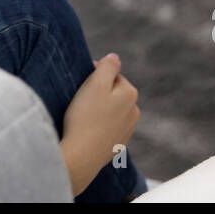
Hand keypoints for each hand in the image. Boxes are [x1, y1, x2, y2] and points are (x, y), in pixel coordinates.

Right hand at [59, 52, 140, 195]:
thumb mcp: (95, 83)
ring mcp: (126, 131)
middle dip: (98, 94)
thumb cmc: (85, 117)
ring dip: (98, 110)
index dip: (94, 76)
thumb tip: (115, 57)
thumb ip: (108, 66)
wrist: (80, 156)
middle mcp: (133, 113)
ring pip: (110, 112)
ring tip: (82, 117)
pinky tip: (85, 131)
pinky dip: (97, 127)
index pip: (112, 75)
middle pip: (112, 93)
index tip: (81, 84)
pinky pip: (106, 129)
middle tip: (80, 101)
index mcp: (130, 94)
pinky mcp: (116, 146)